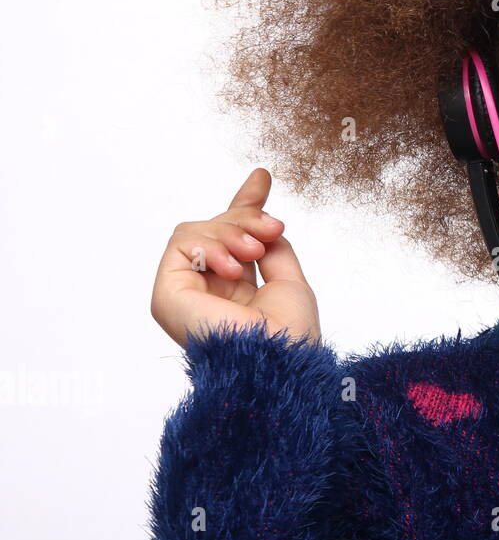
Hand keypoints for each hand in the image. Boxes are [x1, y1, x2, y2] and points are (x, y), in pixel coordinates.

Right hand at [151, 168, 320, 346]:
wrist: (278, 361)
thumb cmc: (289, 333)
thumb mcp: (288, 280)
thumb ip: (273, 249)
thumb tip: (266, 221)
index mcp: (236, 289)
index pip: (230, 239)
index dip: (244, 207)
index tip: (261, 178)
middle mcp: (207, 290)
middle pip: (215, 227)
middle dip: (246, 217)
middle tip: (273, 228)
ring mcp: (184, 291)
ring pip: (197, 230)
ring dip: (232, 232)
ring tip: (254, 253)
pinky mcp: (166, 294)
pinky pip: (182, 244)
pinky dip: (212, 246)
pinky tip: (233, 269)